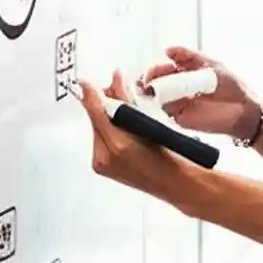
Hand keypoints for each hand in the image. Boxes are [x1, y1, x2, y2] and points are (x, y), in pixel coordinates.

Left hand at [77, 70, 181, 197]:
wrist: (175, 182)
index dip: (92, 94)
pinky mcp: (102, 167)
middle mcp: (105, 158)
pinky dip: (109, 131)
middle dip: (104, 104)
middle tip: (115, 91)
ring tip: (124, 113)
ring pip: (98, 128)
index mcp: (119, 145)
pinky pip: (100, 140)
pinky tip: (122, 129)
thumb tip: (116, 79)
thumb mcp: (151, 121)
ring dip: (107, 117)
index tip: (86, 82)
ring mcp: (102, 165)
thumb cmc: (172, 156)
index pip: (97, 111)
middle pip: (95, 119)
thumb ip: (128, 99)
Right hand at [138, 46, 259, 140]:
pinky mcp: (180, 118)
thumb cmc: (233, 86)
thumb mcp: (212, 64)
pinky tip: (160, 100)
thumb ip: (189, 56)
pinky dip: (160, 105)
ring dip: (151, 92)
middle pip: (155, 82)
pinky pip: (165, 110)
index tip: (151, 71)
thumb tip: (168, 50)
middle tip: (146, 81)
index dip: (154, 70)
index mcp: (185, 73)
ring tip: (150, 90)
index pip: (163, 69)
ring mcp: (178, 103)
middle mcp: (178, 88)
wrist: (244, 111)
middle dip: (148, 80)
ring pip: (156, 96)